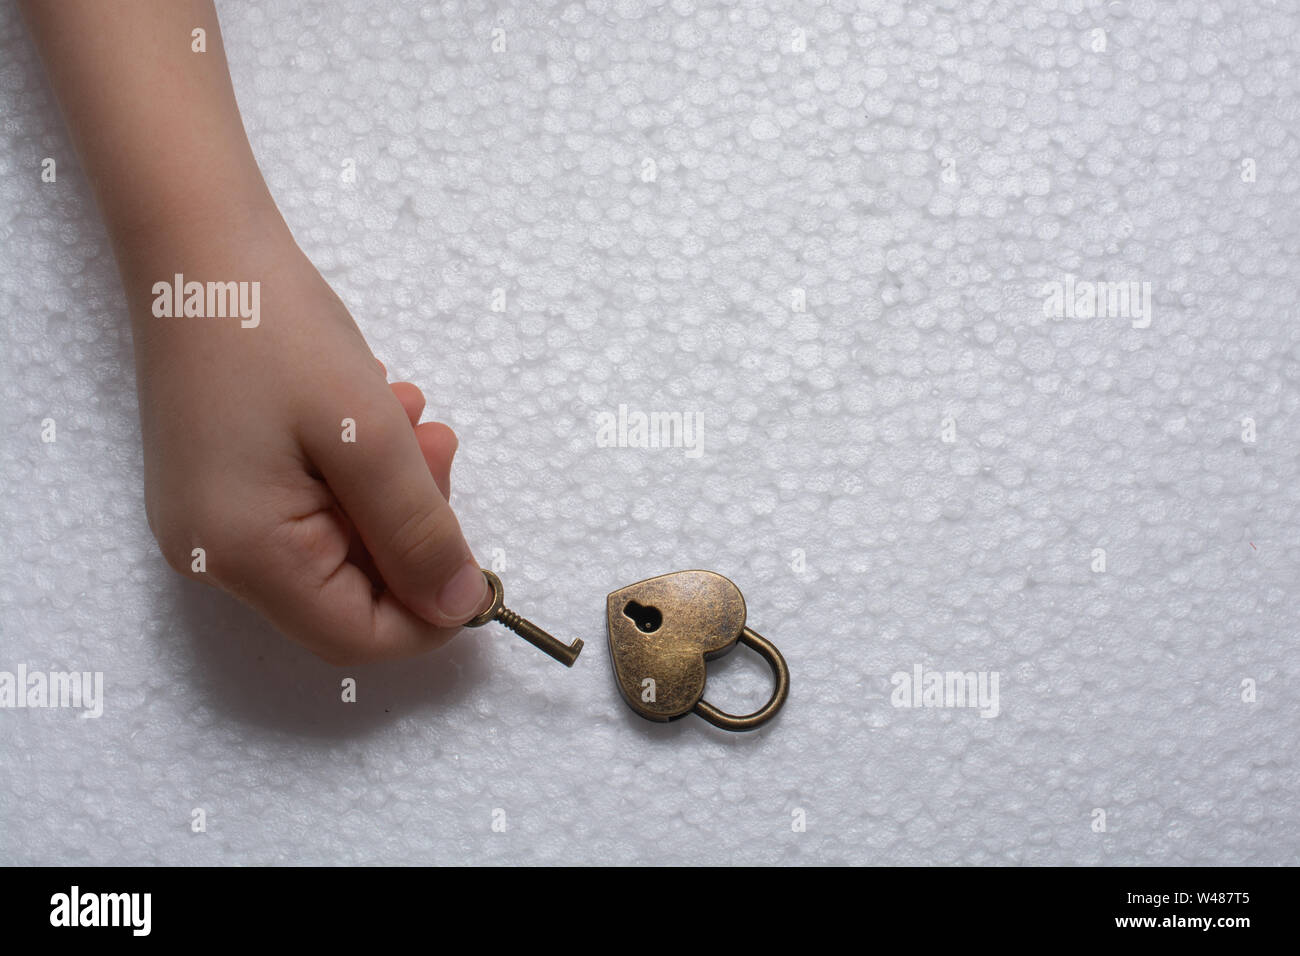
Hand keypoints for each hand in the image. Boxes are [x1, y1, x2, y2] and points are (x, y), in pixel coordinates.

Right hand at [130, 229, 488, 664]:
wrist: (197, 247)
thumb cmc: (278, 332)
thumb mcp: (370, 437)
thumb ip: (419, 531)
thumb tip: (462, 607)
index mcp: (244, 556)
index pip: (358, 638)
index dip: (432, 611)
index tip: (476, 553)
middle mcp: (216, 557)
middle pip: (350, 595)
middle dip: (413, 533)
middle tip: (438, 448)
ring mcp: (212, 525)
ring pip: (339, 549)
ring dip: (393, 494)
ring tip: (410, 417)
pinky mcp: (222, 490)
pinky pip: (310, 512)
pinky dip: (357, 475)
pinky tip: (374, 412)